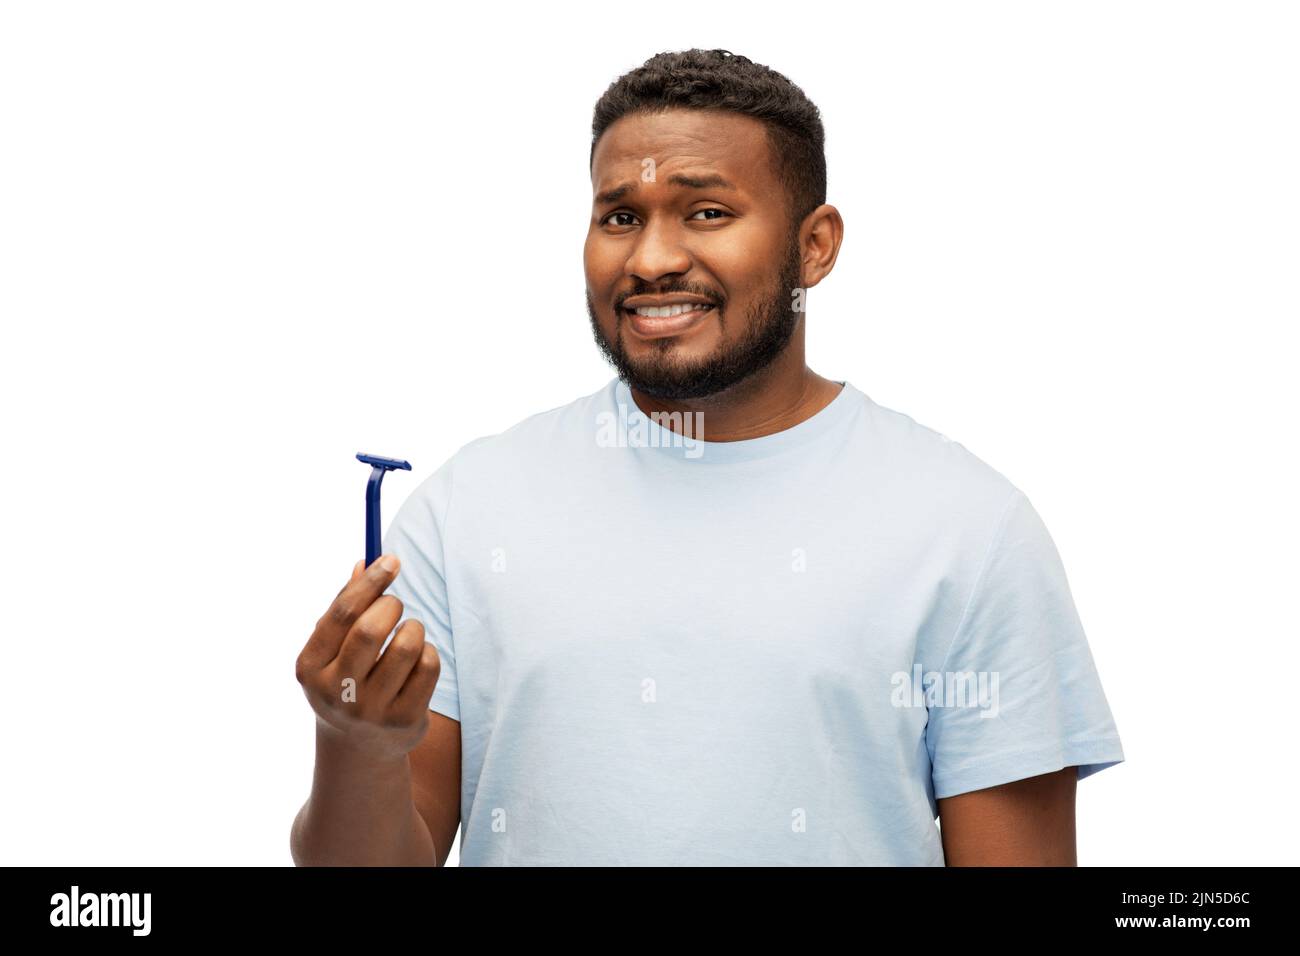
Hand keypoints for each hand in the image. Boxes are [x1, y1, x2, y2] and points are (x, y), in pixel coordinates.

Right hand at [295, 555, 440, 759]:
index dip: (371, 582)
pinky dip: (428, 652)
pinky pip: (428, 666)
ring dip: (414, 627)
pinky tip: (417, 661)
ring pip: (407, 646)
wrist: (359, 746)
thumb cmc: (347, 679)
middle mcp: (336, 692)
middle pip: (371, 630)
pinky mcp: (403, 721)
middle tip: (396, 605)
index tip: (392, 560)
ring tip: (408, 634)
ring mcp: (370, 710)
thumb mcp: (334, 649)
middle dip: (391, 606)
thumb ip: (346, 607)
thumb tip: (365, 562)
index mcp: (310, 667)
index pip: (342, 614)